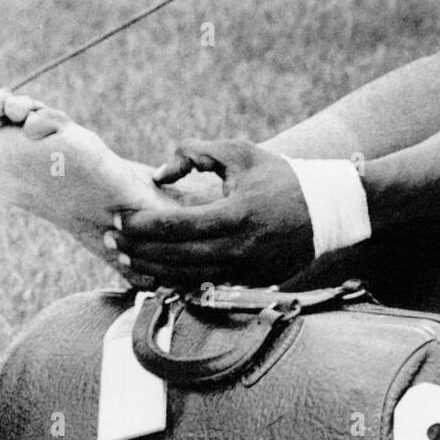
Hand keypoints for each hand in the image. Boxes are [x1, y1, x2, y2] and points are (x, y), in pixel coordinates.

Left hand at [113, 140, 314, 287]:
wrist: (327, 211)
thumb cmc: (281, 177)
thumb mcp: (241, 153)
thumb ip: (196, 153)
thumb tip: (159, 173)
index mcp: (237, 213)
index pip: (176, 225)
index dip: (142, 225)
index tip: (119, 218)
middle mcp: (240, 248)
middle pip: (174, 256)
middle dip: (137, 248)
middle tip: (111, 239)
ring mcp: (245, 270)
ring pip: (185, 277)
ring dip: (150, 268)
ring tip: (125, 257)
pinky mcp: (248, 282)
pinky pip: (202, 286)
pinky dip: (175, 280)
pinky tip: (154, 271)